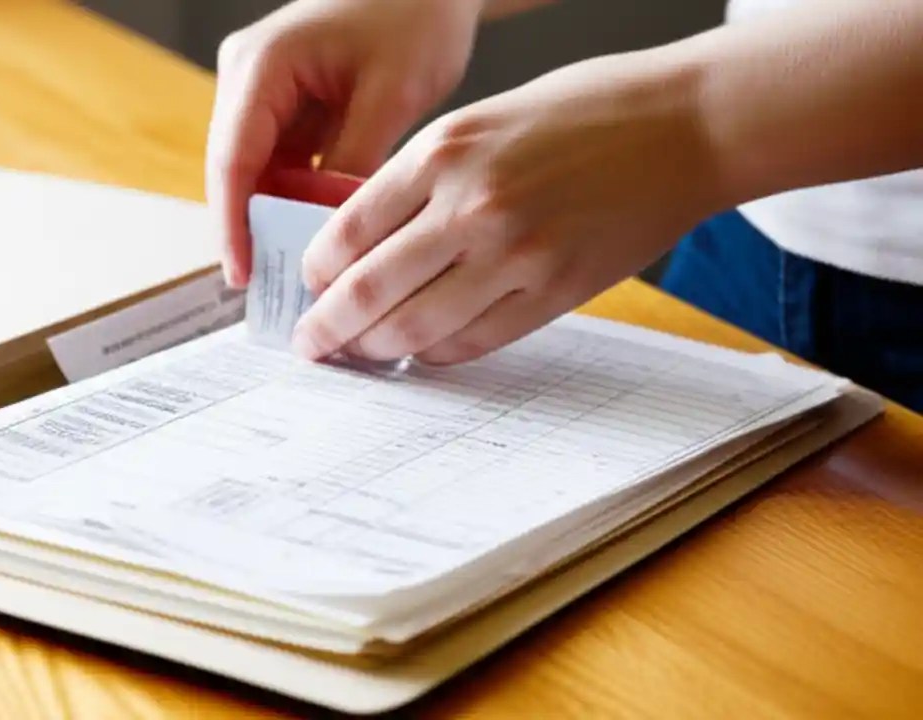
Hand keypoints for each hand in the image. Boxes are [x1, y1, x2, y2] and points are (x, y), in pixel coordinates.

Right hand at [206, 0, 484, 287]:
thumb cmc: (416, 15)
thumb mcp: (391, 94)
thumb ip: (353, 163)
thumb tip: (329, 236)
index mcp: (262, 64)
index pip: (233, 158)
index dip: (232, 224)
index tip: (243, 275)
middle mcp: (248, 75)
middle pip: (235, 170)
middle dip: (250, 231)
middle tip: (271, 293)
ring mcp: (263, 91)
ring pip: (256, 173)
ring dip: (275, 220)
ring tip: (296, 277)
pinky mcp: (285, 105)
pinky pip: (281, 164)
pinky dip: (296, 200)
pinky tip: (316, 240)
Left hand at [293, 50, 726, 363]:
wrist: (685, 125)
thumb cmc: (585, 111)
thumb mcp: (483, 120)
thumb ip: (422, 178)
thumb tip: (367, 242)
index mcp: (443, 152)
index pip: (347, 230)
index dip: (317, 271)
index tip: (309, 286)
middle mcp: (470, 205)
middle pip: (368, 290)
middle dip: (327, 327)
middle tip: (310, 343)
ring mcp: (514, 255)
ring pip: (415, 327)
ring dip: (375, 348)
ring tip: (360, 353)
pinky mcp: (554, 292)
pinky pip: (473, 341)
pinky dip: (436, 351)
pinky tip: (423, 348)